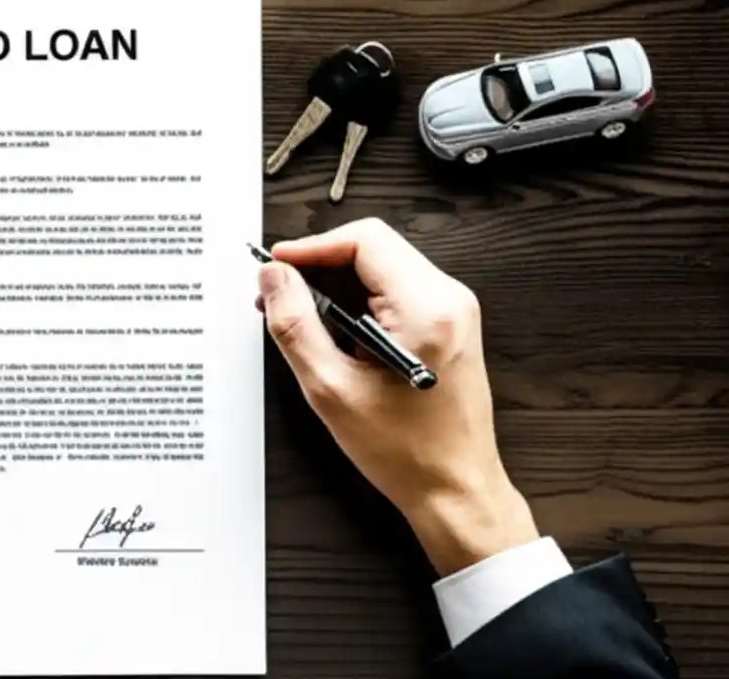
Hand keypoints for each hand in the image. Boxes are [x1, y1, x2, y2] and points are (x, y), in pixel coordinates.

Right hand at [259, 218, 536, 575]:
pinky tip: (328, 328)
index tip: (274, 266)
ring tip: (296, 315)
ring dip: (335, 283)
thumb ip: (296, 325)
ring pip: (381, 266)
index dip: (311, 247)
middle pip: (372, 248)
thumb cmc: (405, 451)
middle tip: (276, 293)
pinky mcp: (447, 323)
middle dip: (318, 264)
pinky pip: (394, 290)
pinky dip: (356, 300)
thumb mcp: (331, 389)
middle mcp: (449, 298)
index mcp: (428, 308)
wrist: (455, 489)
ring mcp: (453, 309)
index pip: (364, 240)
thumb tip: (273, 277)